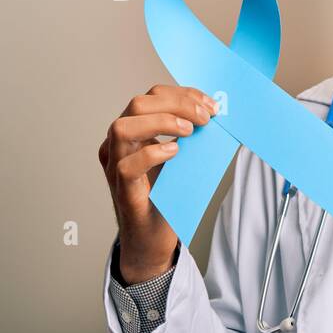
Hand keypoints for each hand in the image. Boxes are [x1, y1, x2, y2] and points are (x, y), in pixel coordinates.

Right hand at [98, 85, 217, 282]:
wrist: (152, 237)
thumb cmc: (166, 196)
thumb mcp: (181, 158)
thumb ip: (190, 137)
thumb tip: (217, 116)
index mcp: (133, 132)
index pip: (152, 96)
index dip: (183, 94)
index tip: (211, 105)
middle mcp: (118, 145)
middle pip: (138, 104)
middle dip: (177, 104)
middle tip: (206, 118)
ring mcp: (115, 166)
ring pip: (122, 128)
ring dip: (162, 122)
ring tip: (189, 131)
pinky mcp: (122, 190)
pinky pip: (126, 165)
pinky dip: (152, 153)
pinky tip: (175, 152)